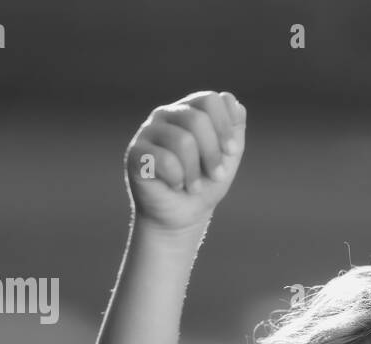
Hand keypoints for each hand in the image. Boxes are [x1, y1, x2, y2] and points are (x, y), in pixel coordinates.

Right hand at [125, 90, 246, 233]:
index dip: (225, 127)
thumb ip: (235, 127)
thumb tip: (232, 100)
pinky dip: (177, 178)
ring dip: (195, 171)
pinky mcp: (135, 153)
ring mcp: (148, 132)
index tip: (231, 152)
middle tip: (216, 175)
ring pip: (182, 140)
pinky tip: (176, 185)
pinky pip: (164, 159)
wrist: (183, 215)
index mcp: (189, 111)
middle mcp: (166, 115)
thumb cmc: (205, 183)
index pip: (210, 100)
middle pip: (197, 119)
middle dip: (213, 153)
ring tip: (195, 187)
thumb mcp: (228, 156)